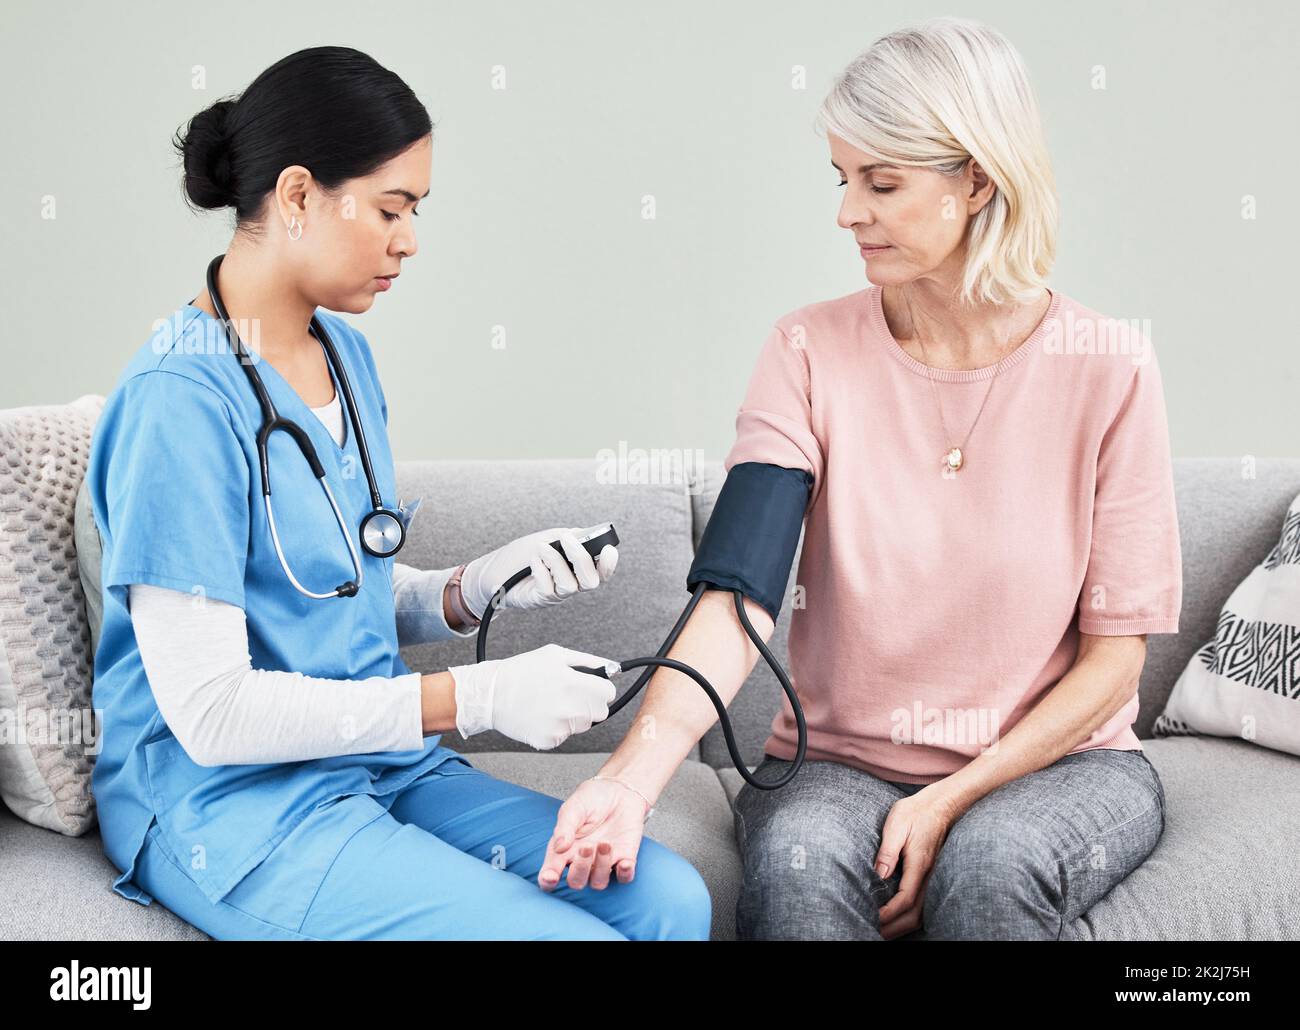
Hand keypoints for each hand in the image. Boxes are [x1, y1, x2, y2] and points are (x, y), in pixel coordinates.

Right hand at [447, 644, 619, 749]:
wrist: (490, 694)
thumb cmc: (521, 672)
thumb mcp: (555, 655)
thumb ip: (589, 661)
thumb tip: (613, 667)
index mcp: (573, 682)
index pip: (608, 693)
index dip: (600, 689)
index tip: (590, 688)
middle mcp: (569, 706)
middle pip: (600, 713)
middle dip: (590, 704)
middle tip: (570, 696)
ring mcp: (559, 726)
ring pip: (583, 726)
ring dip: (574, 717)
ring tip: (551, 704)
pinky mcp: (549, 741)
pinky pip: (565, 737)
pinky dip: (557, 729)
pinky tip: (542, 716)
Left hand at [458, 524, 618, 619]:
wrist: (493, 568)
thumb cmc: (522, 553)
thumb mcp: (550, 538)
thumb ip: (571, 537)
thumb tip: (585, 536)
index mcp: (577, 569)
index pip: (602, 571)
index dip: (609, 564)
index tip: (608, 549)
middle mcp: (570, 583)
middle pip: (591, 582)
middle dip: (582, 559)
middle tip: (567, 541)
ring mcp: (555, 594)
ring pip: (570, 585)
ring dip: (556, 561)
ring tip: (542, 548)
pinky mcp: (539, 599)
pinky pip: (548, 588)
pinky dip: (541, 569)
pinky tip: (532, 561)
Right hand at [537, 776, 650, 891]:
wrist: (619, 789)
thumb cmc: (592, 798)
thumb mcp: (574, 807)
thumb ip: (565, 827)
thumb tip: (558, 848)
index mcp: (564, 850)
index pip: (551, 872)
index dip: (548, 880)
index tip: (550, 878)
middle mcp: (582, 861)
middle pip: (576, 882)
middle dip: (580, 869)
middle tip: (586, 847)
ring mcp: (603, 862)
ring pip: (598, 882)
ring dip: (601, 867)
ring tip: (605, 843)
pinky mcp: (624, 858)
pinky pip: (624, 877)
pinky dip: (625, 874)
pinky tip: (625, 863)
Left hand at [874, 787, 956, 939]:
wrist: (939, 805)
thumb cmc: (915, 812)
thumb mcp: (897, 825)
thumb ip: (887, 850)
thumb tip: (879, 874)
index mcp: (919, 865)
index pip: (905, 899)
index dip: (889, 913)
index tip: (873, 918)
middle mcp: (928, 875)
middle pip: (915, 914)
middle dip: (894, 927)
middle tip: (873, 932)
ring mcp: (932, 877)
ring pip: (921, 912)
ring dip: (903, 925)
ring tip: (883, 931)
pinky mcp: (930, 875)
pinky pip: (923, 903)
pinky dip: (910, 916)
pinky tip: (897, 918)